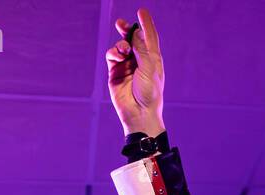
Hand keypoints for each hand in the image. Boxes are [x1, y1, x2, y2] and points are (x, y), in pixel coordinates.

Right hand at [105, 8, 164, 135]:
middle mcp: (140, 60)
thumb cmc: (150, 94)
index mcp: (153, 59)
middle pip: (133, 39)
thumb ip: (142, 50)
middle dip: (127, 30)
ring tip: (123, 51)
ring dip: (120, 44)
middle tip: (121, 23)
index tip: (141, 11)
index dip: (146, 24)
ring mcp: (127, 65)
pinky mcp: (115, 72)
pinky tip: (117, 56)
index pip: (149, 37)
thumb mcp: (149, 69)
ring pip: (121, 46)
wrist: (139, 113)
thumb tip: (136, 33)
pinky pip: (112, 56)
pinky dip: (113, 52)